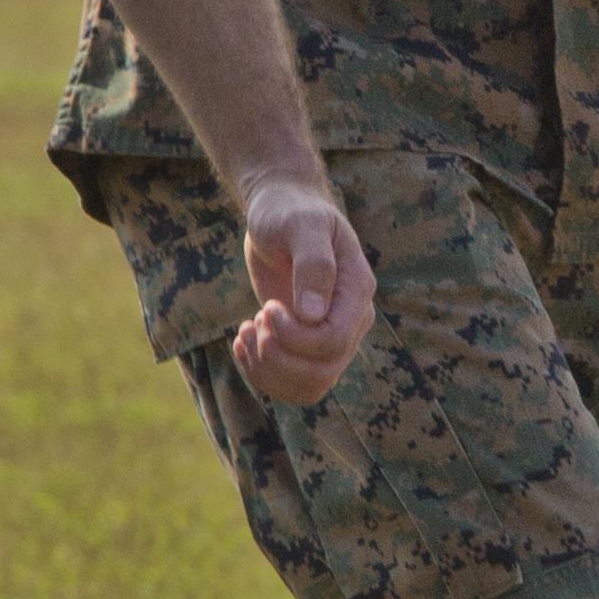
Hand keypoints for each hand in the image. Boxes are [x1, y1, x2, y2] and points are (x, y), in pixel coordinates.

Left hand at [229, 173, 376, 408]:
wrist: (281, 212)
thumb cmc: (290, 212)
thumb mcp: (300, 227)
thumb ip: (313, 265)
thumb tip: (313, 315)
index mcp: (357, 291)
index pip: (333, 342)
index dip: (293, 337)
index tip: (267, 307)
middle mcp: (351, 319)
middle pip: (322, 373)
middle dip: (277, 356)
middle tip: (255, 320)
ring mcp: (331, 335)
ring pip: (309, 386)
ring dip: (267, 370)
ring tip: (245, 332)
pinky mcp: (306, 344)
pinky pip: (291, 383)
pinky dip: (260, 372)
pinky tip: (241, 341)